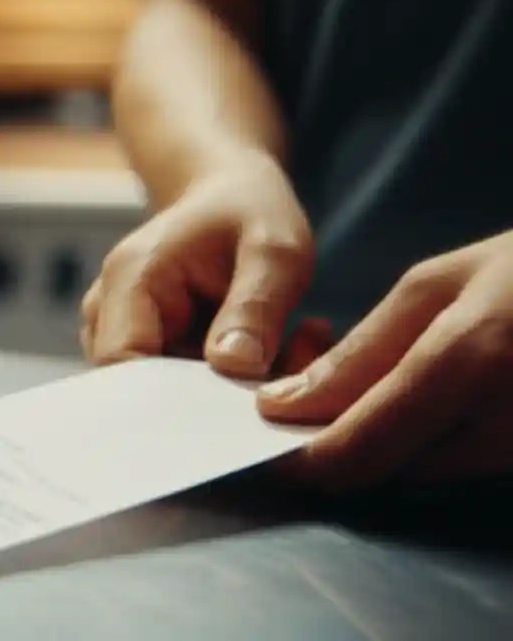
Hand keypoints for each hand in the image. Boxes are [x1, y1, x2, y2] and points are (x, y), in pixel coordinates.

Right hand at [81, 157, 314, 377]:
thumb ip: (255, 306)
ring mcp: (123, 332)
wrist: (231, 194)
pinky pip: (182, 388)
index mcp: (130, 279)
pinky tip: (274, 352)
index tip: (242, 397)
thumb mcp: (274, 249)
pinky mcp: (148, 350)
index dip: (174, 396)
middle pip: (142, 387)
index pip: (122, 365)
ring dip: (230, 390)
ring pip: (167, 395)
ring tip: (290, 348)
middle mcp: (109, 310)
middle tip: (292, 364)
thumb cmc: (249, 212)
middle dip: (217, 394)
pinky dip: (229, 383)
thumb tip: (233, 366)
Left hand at [258, 230, 512, 489]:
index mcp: (466, 359)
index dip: (303, 457)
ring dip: (392, 444)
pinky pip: (465, 468)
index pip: (360, 445)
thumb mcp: (438, 286)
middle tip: (316, 412)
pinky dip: (435, 444)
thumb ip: (362, 352)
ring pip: (425, 473)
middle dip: (342, 449)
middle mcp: (502, 419)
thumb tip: (288, 404)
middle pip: (387, 470)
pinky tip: (439, 402)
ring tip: (398, 386)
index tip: (270, 444)